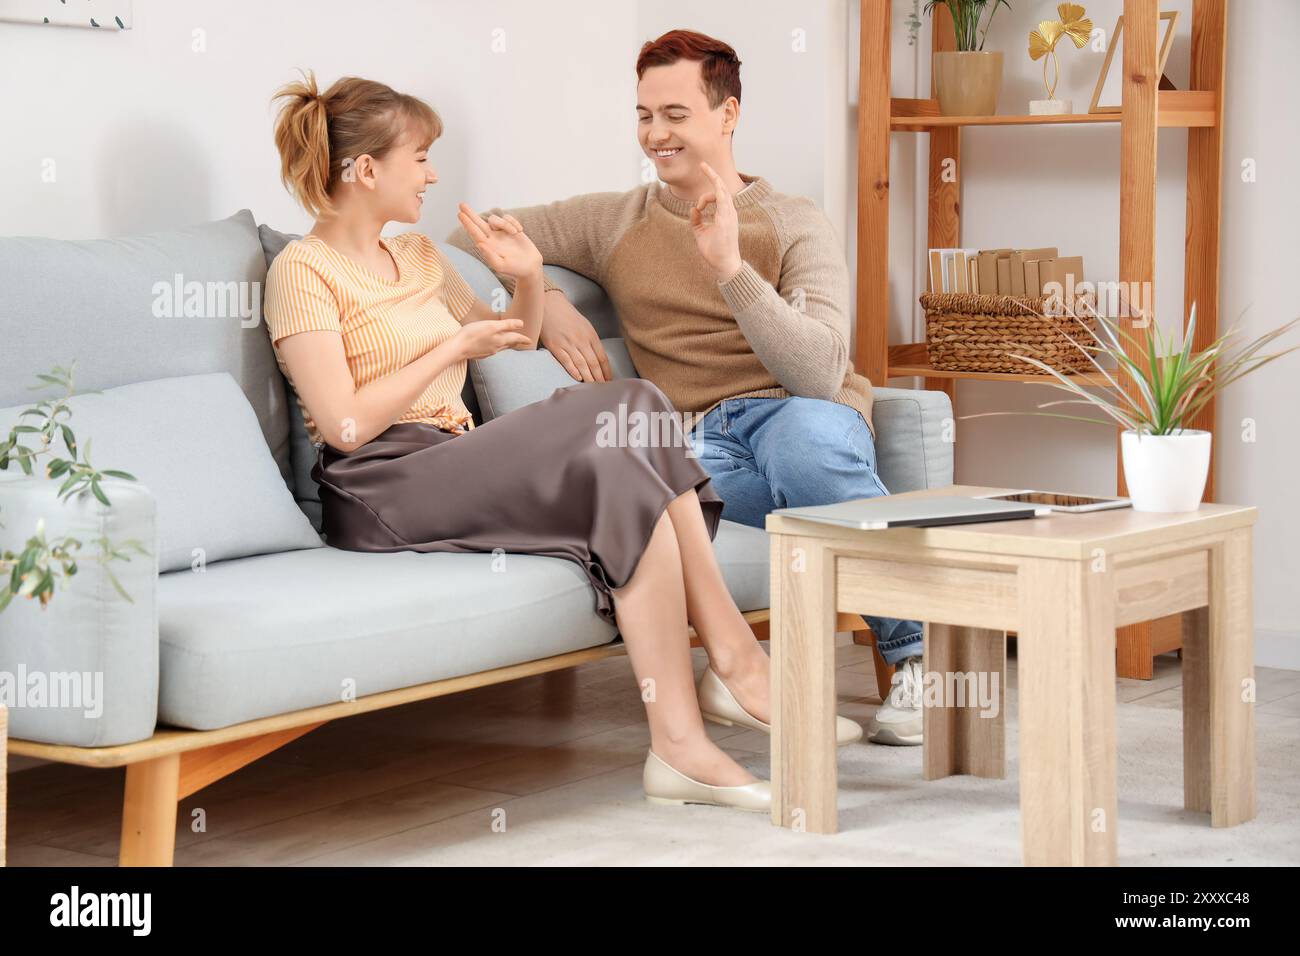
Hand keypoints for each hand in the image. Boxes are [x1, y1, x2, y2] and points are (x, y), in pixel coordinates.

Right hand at [453, 316, 532, 360]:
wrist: (458, 347)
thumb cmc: (473, 334)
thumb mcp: (491, 326)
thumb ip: (507, 325)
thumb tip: (521, 323)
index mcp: (500, 340)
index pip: (515, 338)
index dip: (523, 338)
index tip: (530, 340)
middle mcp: (496, 347)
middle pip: (509, 344)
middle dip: (516, 342)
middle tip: (523, 342)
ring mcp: (488, 352)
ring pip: (501, 348)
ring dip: (508, 345)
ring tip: (510, 343)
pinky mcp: (480, 353)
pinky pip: (492, 350)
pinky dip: (497, 347)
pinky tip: (493, 346)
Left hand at [457, 203, 542, 279]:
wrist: (530, 265)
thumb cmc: (514, 268)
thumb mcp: (501, 266)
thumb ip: (490, 256)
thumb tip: (479, 244)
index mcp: (486, 246)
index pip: (474, 232)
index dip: (467, 223)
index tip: (460, 214)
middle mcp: (491, 238)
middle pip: (478, 223)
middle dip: (470, 213)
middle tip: (461, 204)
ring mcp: (500, 232)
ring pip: (495, 219)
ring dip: (505, 223)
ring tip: (515, 232)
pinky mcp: (510, 227)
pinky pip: (508, 217)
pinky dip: (514, 222)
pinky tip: (519, 231)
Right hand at [539, 292, 612, 382]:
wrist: (550, 304)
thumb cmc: (568, 316)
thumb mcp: (585, 326)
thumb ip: (591, 341)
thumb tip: (597, 359)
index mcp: (591, 335)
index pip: (602, 357)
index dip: (606, 371)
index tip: (609, 380)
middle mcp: (581, 340)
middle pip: (593, 363)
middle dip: (599, 378)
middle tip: (602, 389)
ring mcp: (568, 344)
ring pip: (581, 364)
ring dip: (588, 378)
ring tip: (592, 387)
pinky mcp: (555, 346)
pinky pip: (566, 361)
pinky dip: (573, 371)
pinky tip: (578, 378)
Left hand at [689, 162, 742, 281]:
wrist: (724, 264)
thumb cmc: (715, 250)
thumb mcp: (701, 232)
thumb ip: (697, 220)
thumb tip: (693, 209)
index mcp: (725, 214)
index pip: (718, 194)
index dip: (710, 186)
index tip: (701, 188)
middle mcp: (729, 212)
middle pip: (722, 188)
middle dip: (712, 174)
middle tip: (702, 164)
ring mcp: (729, 214)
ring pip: (722, 190)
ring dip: (712, 181)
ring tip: (701, 192)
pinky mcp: (726, 218)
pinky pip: (723, 199)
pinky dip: (716, 190)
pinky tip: (706, 189)